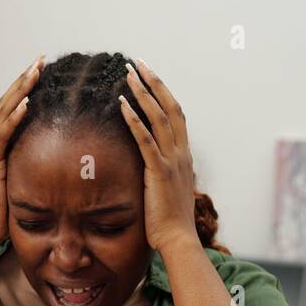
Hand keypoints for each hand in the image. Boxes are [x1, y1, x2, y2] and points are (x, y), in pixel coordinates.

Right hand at [0, 55, 43, 243]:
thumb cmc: (9, 208)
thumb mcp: (27, 177)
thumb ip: (38, 161)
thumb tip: (63, 153)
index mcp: (3, 142)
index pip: (15, 105)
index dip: (28, 85)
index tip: (44, 67)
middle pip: (9, 100)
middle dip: (26, 78)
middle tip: (42, 58)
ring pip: (5, 110)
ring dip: (21, 89)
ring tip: (35, 70)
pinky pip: (4, 134)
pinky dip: (15, 117)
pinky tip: (27, 103)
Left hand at [118, 58, 200, 252]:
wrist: (178, 241)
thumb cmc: (170, 223)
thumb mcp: (167, 192)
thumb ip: (160, 175)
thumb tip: (148, 169)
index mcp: (184, 157)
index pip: (175, 116)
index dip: (162, 94)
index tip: (149, 77)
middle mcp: (182, 154)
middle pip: (170, 108)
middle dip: (154, 83)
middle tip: (138, 64)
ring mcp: (173, 161)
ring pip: (159, 117)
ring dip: (143, 93)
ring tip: (128, 74)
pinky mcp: (159, 172)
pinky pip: (146, 139)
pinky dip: (134, 119)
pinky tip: (122, 104)